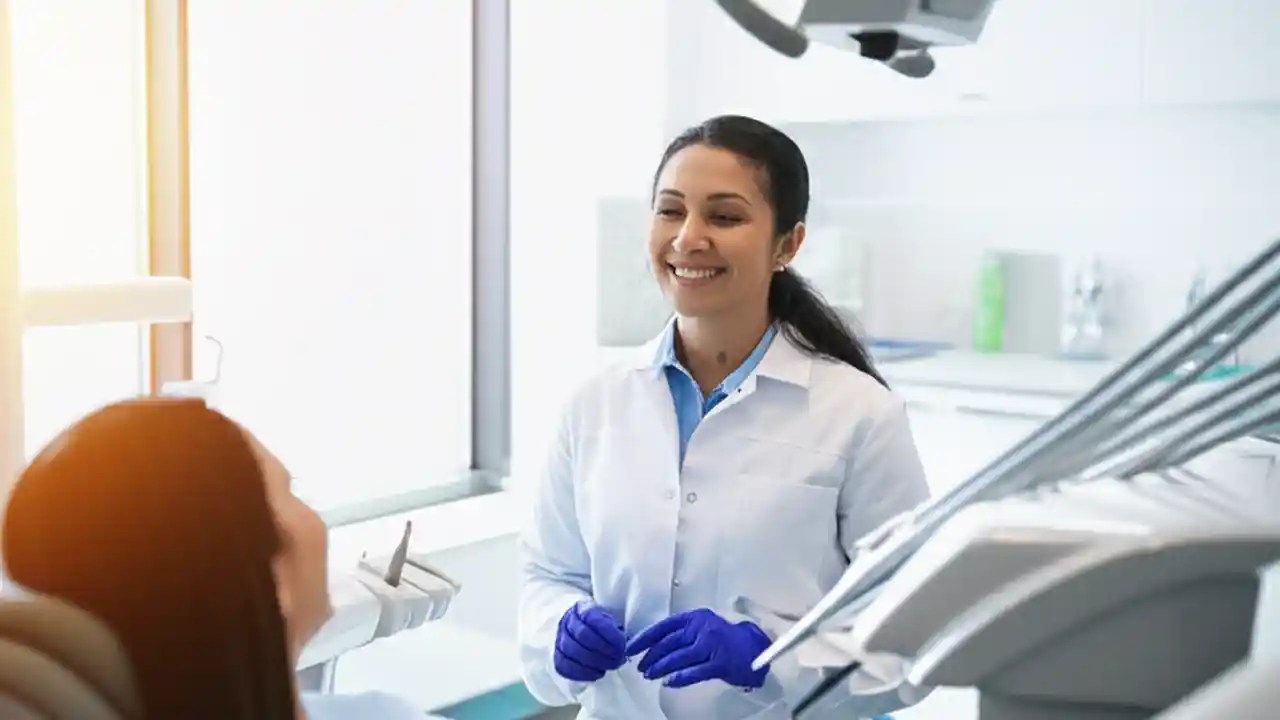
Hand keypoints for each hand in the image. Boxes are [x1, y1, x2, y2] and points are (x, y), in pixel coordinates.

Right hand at [553, 601, 627, 681]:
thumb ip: (615, 627)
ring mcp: (559, 640)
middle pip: (582, 636)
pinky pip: (565, 667)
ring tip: (611, 665)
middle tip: (620, 658)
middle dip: (604, 650)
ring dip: (596, 662)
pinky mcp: (558, 657)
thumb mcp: (610, 618)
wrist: (580, 629)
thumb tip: (627, 644)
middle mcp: (567, 622)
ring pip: (572, 652)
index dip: (608, 632)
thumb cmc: (601, 625)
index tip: (623, 643)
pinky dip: (583, 673)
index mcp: (581, 608)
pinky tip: (598, 673)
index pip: (592, 618)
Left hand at [626, 608, 770, 688]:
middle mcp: (702, 628)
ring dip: (660, 668)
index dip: (644, 638)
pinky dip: (679, 678)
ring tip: (649, 675)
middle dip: (650, 656)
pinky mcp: (720, 663)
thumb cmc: (723, 638)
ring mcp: (712, 645)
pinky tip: (668, 683)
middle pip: (669, 643)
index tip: (630, 648)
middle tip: (639, 667)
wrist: (754, 647)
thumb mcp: (701, 627)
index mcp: (695, 617)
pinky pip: (694, 672)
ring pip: (679, 658)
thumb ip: (681, 633)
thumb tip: (652, 646)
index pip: (663, 626)